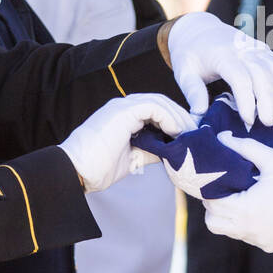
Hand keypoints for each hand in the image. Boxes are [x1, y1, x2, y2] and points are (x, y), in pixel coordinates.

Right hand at [61, 94, 195, 192]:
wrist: (75, 171)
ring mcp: (122, 106)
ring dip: (178, 117)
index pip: (157, 109)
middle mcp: (123, 106)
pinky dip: (168, 118)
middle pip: (161, 102)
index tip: (190, 136)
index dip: (176, 119)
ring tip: (189, 134)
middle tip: (196, 133)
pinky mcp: (122, 111)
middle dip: (181, 116)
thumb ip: (152, 149)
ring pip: (159, 101)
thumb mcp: (134, 158)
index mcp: (124, 115)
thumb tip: (173, 150)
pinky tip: (176, 132)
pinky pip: (153, 107)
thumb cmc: (98, 168)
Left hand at [167, 12, 272, 126]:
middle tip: (267, 123)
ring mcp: (256, 48)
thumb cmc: (190, 56)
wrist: (200, 30)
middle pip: (263, 73)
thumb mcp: (183, 72)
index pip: (240, 77)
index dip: (247, 100)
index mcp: (221, 54)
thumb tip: (200, 114)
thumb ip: (192, 92)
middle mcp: (242, 48)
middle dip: (269, 99)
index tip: (247, 120)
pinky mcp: (264, 51)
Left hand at [201, 131, 272, 251]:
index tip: (219, 177)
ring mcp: (260, 240)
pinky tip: (262, 208)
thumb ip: (244, 147)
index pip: (211, 203)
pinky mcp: (271, 245)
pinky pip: (249, 236)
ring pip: (231, 231)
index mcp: (245, 209)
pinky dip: (248, 224)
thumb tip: (222, 138)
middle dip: (216, 206)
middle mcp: (249, 230)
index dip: (211, 189)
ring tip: (245, 196)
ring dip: (231, 216)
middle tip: (229, 188)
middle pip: (214, 223)